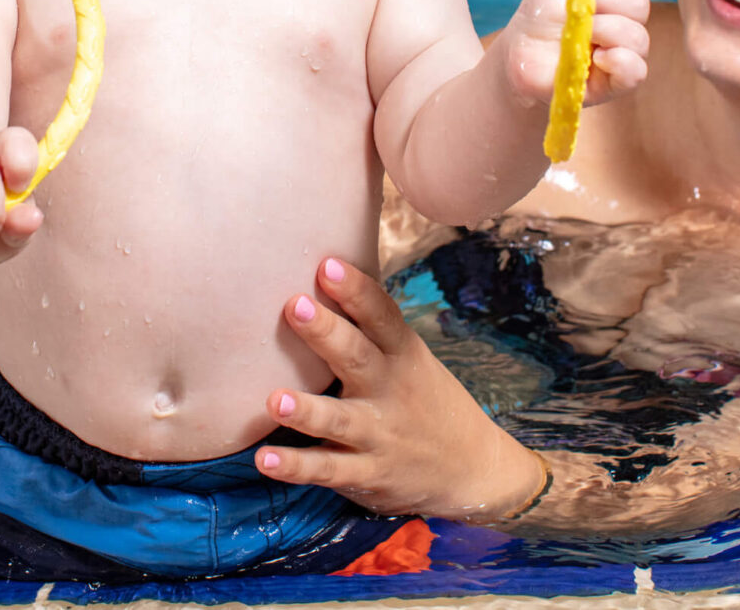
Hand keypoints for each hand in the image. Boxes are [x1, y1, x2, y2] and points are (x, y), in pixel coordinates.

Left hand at [255, 258, 546, 522]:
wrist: (474, 470)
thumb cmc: (422, 396)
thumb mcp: (409, 355)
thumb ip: (370, 324)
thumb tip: (321, 265)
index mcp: (401, 354)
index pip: (382, 315)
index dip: (356, 290)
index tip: (327, 264)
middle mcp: (389, 390)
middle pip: (357, 357)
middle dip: (326, 333)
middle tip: (294, 306)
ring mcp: (378, 435)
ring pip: (338, 421)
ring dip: (307, 411)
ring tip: (274, 400)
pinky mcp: (366, 474)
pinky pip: (327, 471)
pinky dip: (296, 467)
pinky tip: (264, 460)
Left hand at [500, 0, 650, 107]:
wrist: (518, 61)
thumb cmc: (537, 21)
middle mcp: (623, 17)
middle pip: (639, 2)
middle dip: (607, 2)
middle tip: (578, 11)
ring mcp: (623, 48)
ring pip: (638, 36)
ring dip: (607, 32)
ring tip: (578, 37)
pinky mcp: (617, 79)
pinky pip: (637, 70)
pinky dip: (621, 61)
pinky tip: (597, 58)